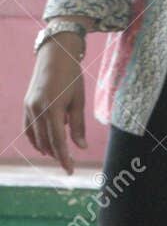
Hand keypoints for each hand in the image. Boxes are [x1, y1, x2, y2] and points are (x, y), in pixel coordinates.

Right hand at [24, 35, 86, 174]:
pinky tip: (43, 147)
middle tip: (68, 165)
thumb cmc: (71, 77)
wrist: (54, 55)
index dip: (64, 158)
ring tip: (58, 156)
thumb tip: (81, 148)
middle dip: (57, 156)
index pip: (58, 141)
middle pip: (47, 142)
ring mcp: (29, 106)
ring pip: (36, 137)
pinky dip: (35, 139)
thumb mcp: (79, 101)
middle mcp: (38, 109)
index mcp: (54, 108)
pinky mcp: (26, 104)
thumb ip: (78, 126)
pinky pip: (28, 128)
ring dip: (47, 149)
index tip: (70, 171)